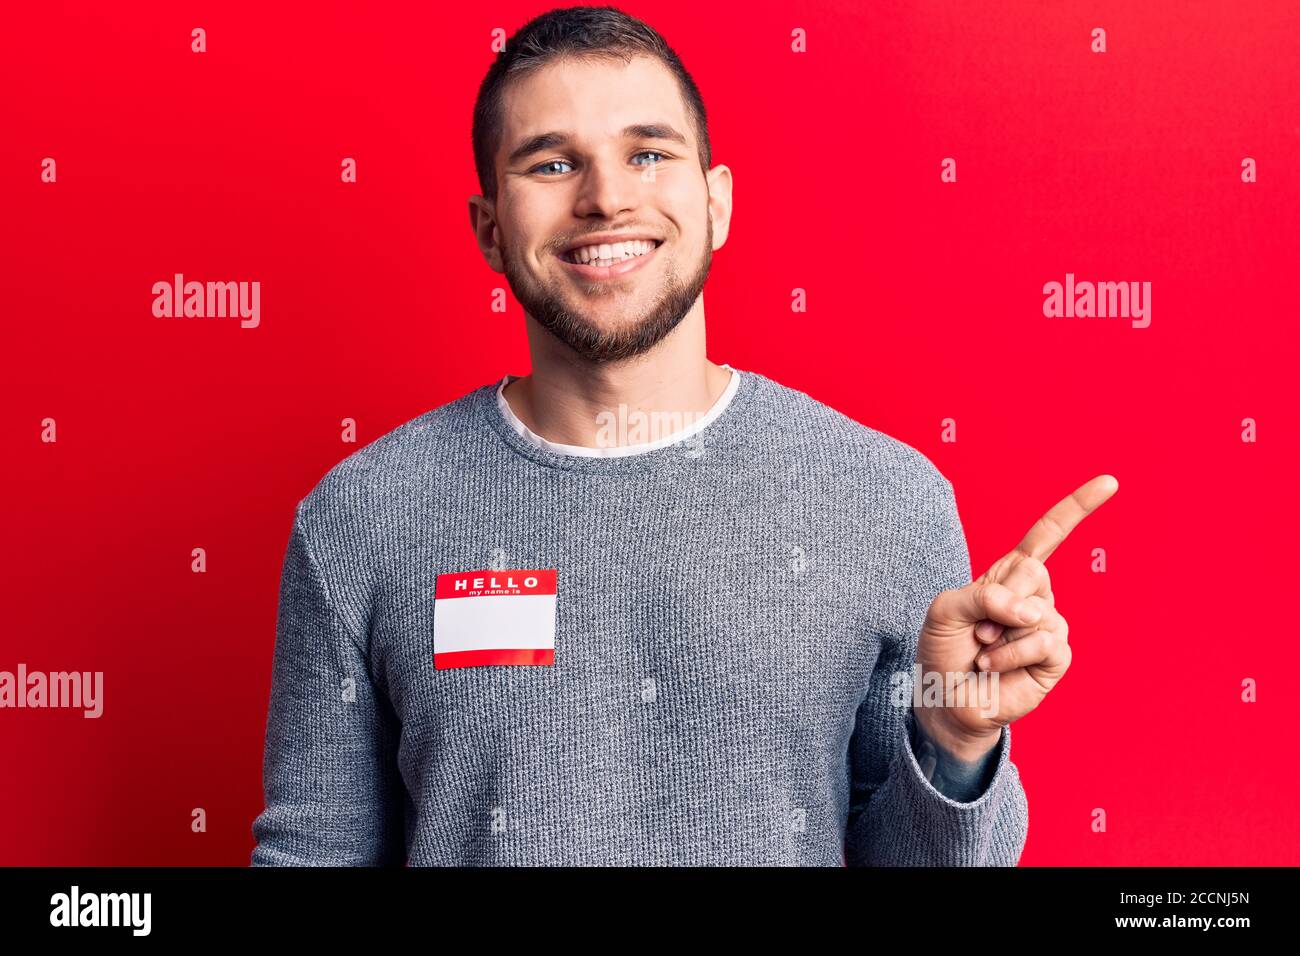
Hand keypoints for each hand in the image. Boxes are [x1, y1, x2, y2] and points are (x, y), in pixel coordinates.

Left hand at [912, 474, 1118, 759]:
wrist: (944, 697)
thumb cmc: (944, 650)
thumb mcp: (945, 608)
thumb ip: (982, 596)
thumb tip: (1030, 612)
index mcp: (1009, 575)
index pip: (1048, 535)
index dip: (1076, 508)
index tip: (1110, 482)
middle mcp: (1035, 597)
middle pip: (1035, 571)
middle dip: (998, 599)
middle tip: (978, 627)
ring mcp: (1048, 626)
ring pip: (1037, 611)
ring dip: (999, 634)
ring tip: (983, 649)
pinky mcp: (1055, 658)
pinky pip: (1043, 642)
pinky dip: (1010, 654)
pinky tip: (993, 665)